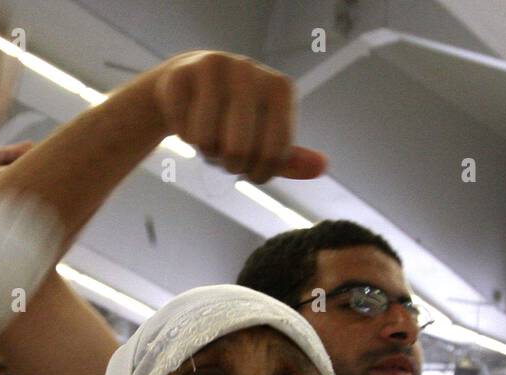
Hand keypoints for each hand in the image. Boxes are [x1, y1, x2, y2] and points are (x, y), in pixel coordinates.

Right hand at [148, 51, 326, 182]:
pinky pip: (183, 131)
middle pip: (238, 151)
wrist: (188, 83)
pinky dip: (184, 137)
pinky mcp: (182, 74)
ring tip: (209, 137)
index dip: (260, 174)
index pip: (274, 154)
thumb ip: (291, 158)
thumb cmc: (232, 117)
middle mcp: (251, 71)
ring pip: (207, 141)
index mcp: (280, 88)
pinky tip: (190, 122)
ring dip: (206, 152)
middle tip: (227, 155)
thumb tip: (323, 167)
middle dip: (230, 165)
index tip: (252, 172)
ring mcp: (216, 68)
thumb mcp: (264, 137)